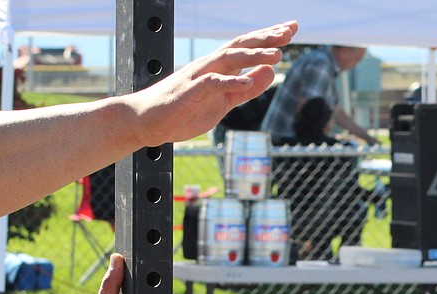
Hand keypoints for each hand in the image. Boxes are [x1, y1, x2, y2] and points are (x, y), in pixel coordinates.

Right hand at [122, 21, 298, 146]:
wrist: (145, 122)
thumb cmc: (182, 111)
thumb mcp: (223, 103)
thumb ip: (245, 90)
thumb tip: (270, 73)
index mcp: (217, 69)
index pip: (246, 47)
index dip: (268, 37)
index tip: (291, 28)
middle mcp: (208, 67)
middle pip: (239, 46)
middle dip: (265, 38)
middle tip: (290, 31)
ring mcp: (197, 78)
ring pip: (227, 59)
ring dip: (253, 55)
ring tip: (277, 54)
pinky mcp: (188, 93)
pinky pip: (211, 83)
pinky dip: (230, 81)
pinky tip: (248, 80)